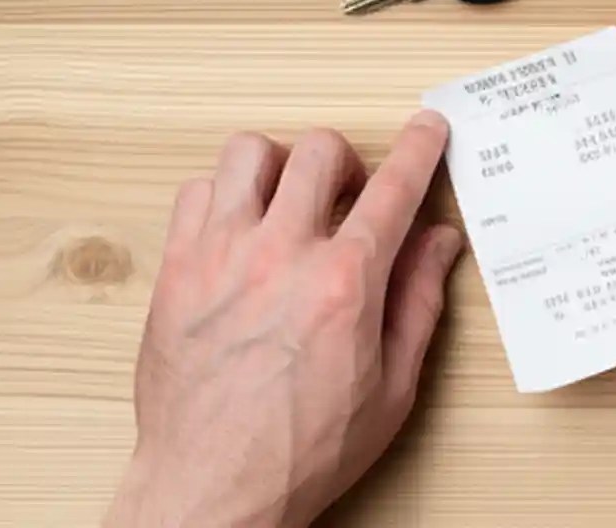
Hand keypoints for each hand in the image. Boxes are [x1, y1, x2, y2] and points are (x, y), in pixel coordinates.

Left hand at [106, 112, 462, 527]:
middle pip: (320, 151)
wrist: (212, 486)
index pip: (393, 189)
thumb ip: (418, 302)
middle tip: (351, 192)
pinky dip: (224, 194)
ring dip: (281, 166)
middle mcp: (280, 256)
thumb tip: (438, 244)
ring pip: (249, 153)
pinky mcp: (176, 270)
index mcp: (344, 284)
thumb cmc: (300, 449)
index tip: (427, 128)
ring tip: (290, 200)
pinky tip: (241, 226)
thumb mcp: (392, 386)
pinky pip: (196, 192)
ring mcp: (221, 257)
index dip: (419, 148)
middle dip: (348, 160)